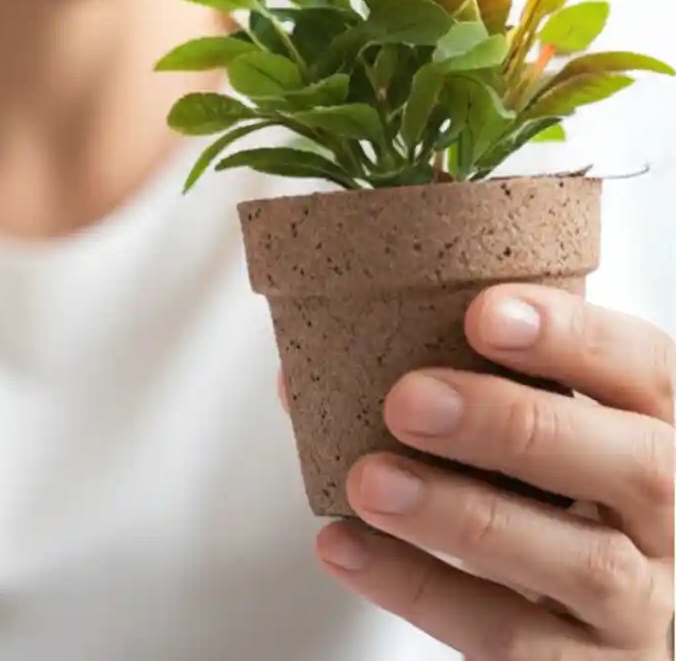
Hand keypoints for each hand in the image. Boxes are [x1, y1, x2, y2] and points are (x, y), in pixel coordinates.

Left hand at [309, 284, 674, 659]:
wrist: (586, 643)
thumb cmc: (545, 522)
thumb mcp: (530, 457)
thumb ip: (452, 402)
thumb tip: (300, 378)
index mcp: (663, 442)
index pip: (648, 374)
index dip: (577, 338)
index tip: (486, 311)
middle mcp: (674, 526)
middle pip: (636, 467)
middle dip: (517, 425)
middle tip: (409, 400)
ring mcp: (643, 609)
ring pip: (580, 562)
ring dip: (461, 513)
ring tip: (371, 480)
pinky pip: (510, 638)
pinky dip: (419, 588)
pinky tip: (347, 546)